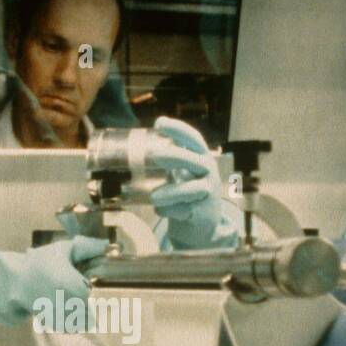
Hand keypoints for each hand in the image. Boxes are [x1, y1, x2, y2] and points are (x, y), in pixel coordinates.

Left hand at [145, 117, 231, 248]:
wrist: (202, 222)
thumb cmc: (187, 190)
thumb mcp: (180, 171)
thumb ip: (167, 160)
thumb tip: (137, 147)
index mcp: (201, 158)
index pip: (193, 139)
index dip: (178, 129)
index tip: (159, 123)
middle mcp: (208, 173)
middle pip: (196, 161)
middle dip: (176, 156)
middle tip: (154, 155)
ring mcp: (208, 193)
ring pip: (193, 189)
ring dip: (172, 191)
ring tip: (153, 197)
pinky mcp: (204, 213)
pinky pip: (185, 211)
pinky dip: (169, 210)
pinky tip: (158, 210)